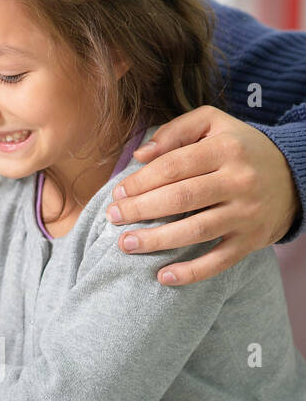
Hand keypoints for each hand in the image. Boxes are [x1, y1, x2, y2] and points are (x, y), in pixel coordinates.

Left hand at [104, 105, 299, 284]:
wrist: (295, 175)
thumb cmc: (239, 147)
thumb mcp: (213, 123)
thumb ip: (176, 131)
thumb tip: (141, 155)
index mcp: (226, 149)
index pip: (173, 167)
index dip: (141, 181)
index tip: (118, 192)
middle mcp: (239, 181)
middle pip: (181, 198)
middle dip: (141, 210)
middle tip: (113, 217)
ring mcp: (247, 213)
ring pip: (197, 230)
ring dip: (157, 241)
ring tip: (126, 244)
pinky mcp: (252, 240)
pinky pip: (220, 261)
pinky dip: (192, 272)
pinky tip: (163, 276)